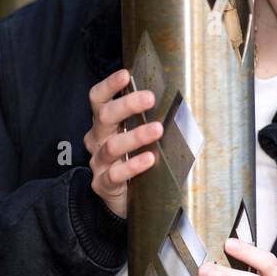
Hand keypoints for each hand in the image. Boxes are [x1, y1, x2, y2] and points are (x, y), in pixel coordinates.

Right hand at [84, 68, 161, 218]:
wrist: (128, 201)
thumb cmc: (136, 161)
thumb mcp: (140, 138)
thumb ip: (150, 120)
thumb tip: (179, 102)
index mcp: (104, 124)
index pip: (98, 99)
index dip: (109, 86)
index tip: (126, 74)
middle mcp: (97, 140)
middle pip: (104, 117)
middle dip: (127, 105)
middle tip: (150, 98)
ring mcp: (99, 163)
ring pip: (112, 146)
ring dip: (135, 135)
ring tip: (157, 129)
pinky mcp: (103, 185)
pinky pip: (115, 174)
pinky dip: (132, 166)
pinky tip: (149, 159)